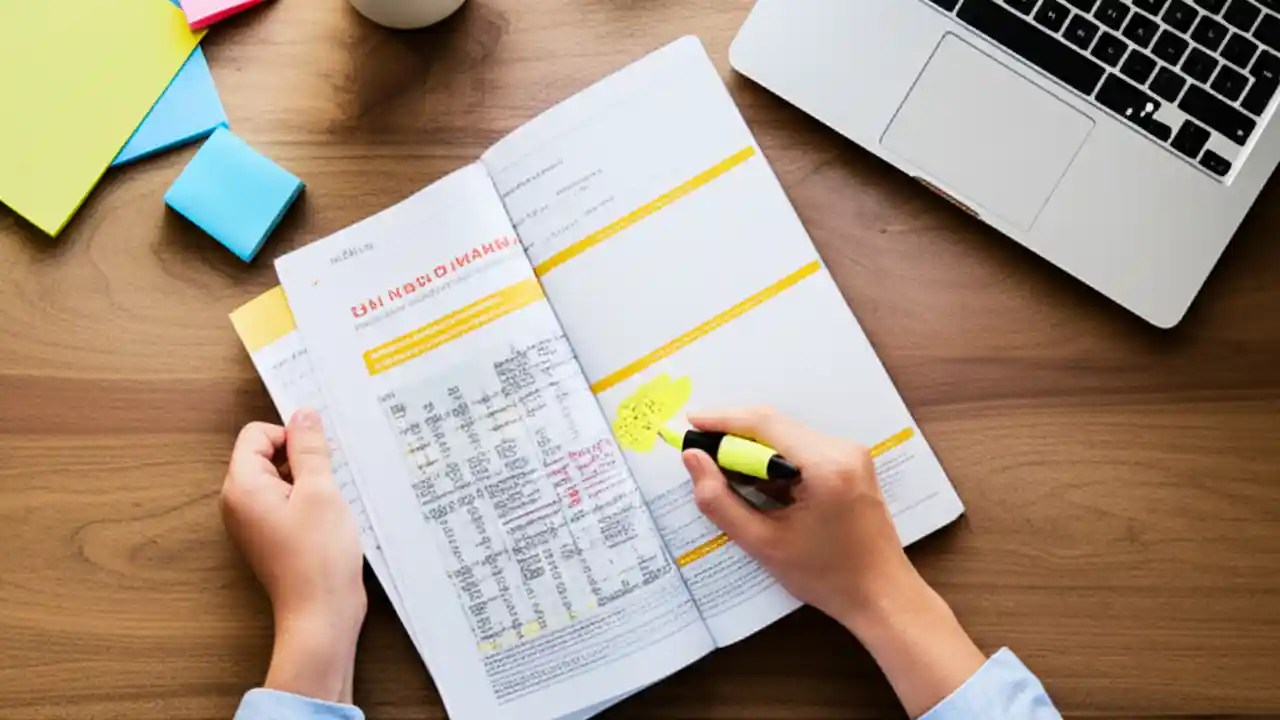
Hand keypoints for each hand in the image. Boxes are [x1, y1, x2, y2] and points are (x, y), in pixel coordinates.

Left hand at [221, 409, 366, 703]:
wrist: (321, 614)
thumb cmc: (319, 555)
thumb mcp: (320, 491)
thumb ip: (309, 448)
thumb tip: (304, 413)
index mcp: (242, 486)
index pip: (256, 434)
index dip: (290, 435)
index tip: (319, 455)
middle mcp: (238, 502)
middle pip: (265, 454)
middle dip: (300, 457)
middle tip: (329, 476)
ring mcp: (253, 522)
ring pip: (279, 478)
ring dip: (307, 479)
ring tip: (331, 501)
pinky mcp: (270, 536)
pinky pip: (285, 501)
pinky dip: (307, 500)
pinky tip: (329, 517)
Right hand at [682, 406, 917, 631]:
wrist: (882, 595)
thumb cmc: (827, 577)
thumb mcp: (763, 543)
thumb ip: (720, 501)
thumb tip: (693, 460)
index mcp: (826, 465)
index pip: (764, 423)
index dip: (722, 419)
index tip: (689, 423)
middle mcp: (842, 449)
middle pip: (775, 426)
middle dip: (733, 435)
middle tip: (697, 452)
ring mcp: (850, 454)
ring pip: (787, 436)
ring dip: (752, 449)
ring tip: (719, 470)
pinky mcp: (850, 464)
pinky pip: (801, 449)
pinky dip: (773, 460)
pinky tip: (753, 481)